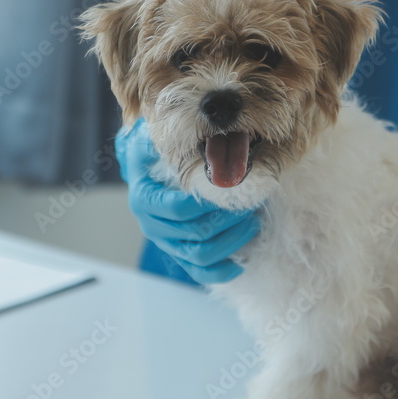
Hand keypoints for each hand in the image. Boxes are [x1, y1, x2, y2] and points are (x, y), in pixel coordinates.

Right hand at [117, 119, 260, 282]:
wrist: (152, 173)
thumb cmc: (161, 154)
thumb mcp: (156, 139)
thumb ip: (164, 135)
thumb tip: (176, 126)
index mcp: (145, 197)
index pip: (179, 209)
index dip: (210, 204)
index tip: (234, 189)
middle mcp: (151, 224)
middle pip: (195, 232)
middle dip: (229, 219)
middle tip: (251, 204)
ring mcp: (166, 242)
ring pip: (201, 255)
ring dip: (231, 242)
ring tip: (252, 224)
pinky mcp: (180, 255)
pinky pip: (200, 272)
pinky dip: (221, 271)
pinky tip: (240, 264)